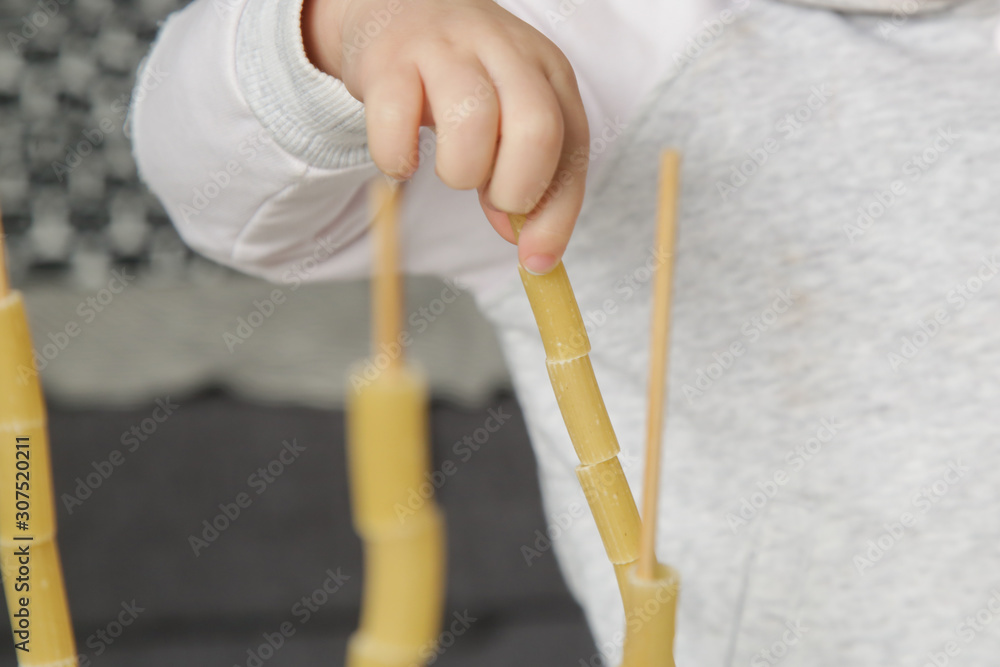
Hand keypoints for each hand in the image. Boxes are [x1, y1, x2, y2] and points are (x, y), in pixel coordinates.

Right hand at [302, 0, 589, 273]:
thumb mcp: (510, 118)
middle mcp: (506, 52)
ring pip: (472, 121)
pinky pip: (397, 122)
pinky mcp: (391, 58)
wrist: (396, 8)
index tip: (537, 261)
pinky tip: (400, 161)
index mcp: (548, 72)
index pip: (573, 148)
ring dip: (461, 172)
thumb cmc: (465, 79)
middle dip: (515, 188)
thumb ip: (524, 178)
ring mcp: (448, 49)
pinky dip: (397, 158)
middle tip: (490, 197)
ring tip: (452, 171)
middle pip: (536, 127)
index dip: (557, 214)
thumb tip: (528, 247)